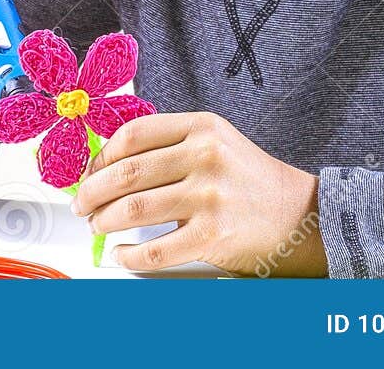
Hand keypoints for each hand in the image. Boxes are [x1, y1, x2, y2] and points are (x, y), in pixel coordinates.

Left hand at [69, 111, 325, 276]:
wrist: (302, 215)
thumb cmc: (250, 180)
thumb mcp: (215, 142)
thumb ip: (170, 144)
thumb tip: (110, 163)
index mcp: (201, 128)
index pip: (134, 134)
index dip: (102, 155)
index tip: (89, 170)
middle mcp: (205, 157)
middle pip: (127, 172)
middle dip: (93, 191)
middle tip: (81, 204)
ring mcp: (209, 197)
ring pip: (134, 209)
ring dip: (105, 220)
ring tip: (97, 225)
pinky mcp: (213, 235)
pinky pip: (155, 249)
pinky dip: (130, 255)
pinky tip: (122, 253)